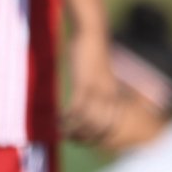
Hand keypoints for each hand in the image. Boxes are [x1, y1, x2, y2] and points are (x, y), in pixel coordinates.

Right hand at [61, 29, 118, 145]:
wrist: (92, 33)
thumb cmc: (93, 52)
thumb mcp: (98, 73)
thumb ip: (98, 86)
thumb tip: (91, 96)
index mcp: (114, 95)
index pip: (112, 125)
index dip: (98, 137)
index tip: (83, 138)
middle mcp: (108, 96)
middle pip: (101, 128)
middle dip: (86, 138)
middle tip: (70, 139)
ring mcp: (97, 91)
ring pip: (89, 122)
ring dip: (74, 131)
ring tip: (61, 131)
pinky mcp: (84, 85)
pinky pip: (77, 110)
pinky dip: (67, 119)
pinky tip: (57, 119)